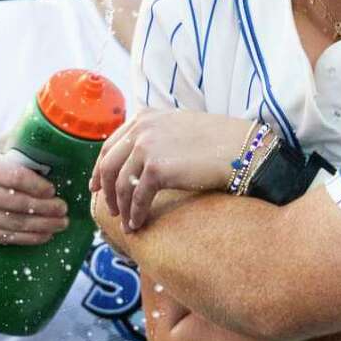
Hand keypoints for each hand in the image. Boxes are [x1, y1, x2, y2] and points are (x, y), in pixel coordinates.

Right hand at [0, 138, 68, 245]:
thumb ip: (18, 140)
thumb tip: (53, 130)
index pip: (12, 176)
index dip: (36, 185)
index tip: (53, 190)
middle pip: (13, 203)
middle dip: (44, 209)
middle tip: (63, 209)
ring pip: (10, 224)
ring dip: (40, 226)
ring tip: (60, 223)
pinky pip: (1, 237)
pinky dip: (26, 238)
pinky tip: (43, 235)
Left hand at [91, 109, 258, 231]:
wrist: (242, 149)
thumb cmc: (220, 141)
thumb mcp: (181, 127)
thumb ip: (158, 135)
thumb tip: (141, 160)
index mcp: (146, 116)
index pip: (111, 144)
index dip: (101, 168)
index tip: (98, 185)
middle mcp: (142, 128)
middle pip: (109, 164)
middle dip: (106, 189)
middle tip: (109, 209)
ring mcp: (147, 147)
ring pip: (121, 184)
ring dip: (120, 206)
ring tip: (125, 222)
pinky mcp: (156, 169)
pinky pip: (137, 197)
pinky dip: (135, 213)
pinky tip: (138, 224)